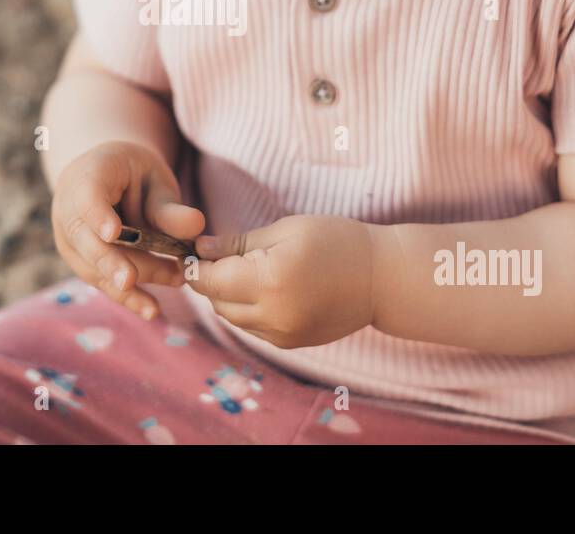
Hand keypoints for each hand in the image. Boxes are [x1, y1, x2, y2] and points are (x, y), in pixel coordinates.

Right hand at [50, 141, 204, 320]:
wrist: (107, 179)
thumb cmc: (133, 175)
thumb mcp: (154, 179)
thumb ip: (168, 206)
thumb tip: (196, 226)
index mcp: (86, 178)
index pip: (87, 197)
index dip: (98, 216)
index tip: (113, 232)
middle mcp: (68, 211)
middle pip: (86, 240)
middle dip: (109, 262)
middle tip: (129, 280)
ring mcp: (71, 241)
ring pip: (97, 267)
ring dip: (134, 278)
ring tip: (175, 280)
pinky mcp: (83, 264)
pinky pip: (103, 283)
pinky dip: (130, 297)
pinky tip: (152, 309)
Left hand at [184, 214, 374, 348]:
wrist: (383, 279)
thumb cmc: (336, 241)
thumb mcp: (285, 230)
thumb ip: (238, 243)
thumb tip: (199, 249)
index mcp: (269, 281)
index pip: (209, 280)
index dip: (194, 265)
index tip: (191, 249)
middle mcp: (272, 315)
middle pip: (217, 302)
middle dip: (209, 280)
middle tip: (215, 255)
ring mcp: (282, 335)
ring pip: (232, 318)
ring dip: (227, 296)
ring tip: (241, 270)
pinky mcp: (291, 344)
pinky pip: (253, 328)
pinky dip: (247, 310)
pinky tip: (262, 288)